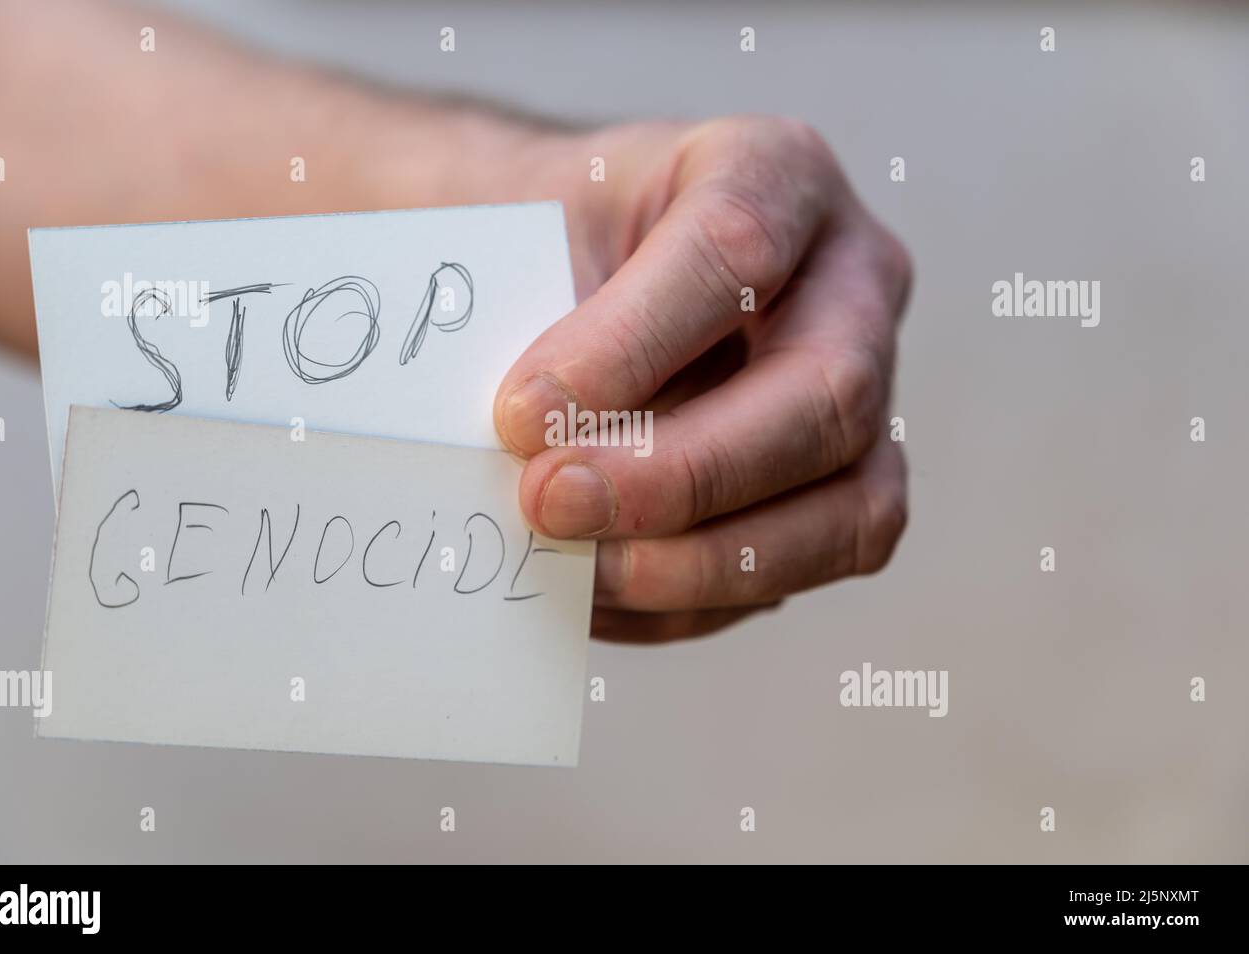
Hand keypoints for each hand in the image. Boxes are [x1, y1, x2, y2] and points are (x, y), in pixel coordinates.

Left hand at [496, 116, 911, 640]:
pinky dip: (699, 597)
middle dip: (683, 473)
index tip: (520, 413)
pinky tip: (604, 590)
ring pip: (852, 508)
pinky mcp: (846, 490)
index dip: (630, 345)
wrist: (574, 262)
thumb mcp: (533, 228)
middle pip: (825, 394)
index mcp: (778, 174)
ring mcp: (869, 395)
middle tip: (551, 503)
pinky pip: (805, 569)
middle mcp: (851, 283)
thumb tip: (528, 453)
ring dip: (705, 559)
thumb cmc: (555, 236)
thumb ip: (540, 323)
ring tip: (581, 571)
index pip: (734, 250)